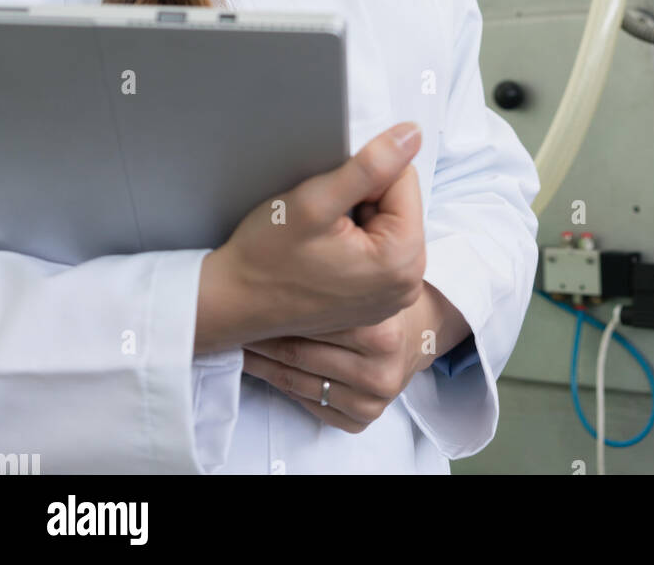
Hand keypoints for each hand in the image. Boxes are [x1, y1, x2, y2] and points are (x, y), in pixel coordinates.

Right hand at [194, 123, 425, 354]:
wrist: (232, 303)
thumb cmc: (265, 257)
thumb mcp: (314, 201)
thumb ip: (370, 165)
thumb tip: (413, 134)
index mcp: (402, 260)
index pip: (404, 179)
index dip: (362, 177)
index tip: (329, 201)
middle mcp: (408, 285)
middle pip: (399, 203)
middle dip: (362, 198)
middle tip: (321, 221)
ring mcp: (394, 297)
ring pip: (387, 221)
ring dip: (356, 217)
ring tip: (319, 237)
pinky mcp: (377, 300)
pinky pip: (378, 247)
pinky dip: (353, 238)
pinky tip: (323, 251)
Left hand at [241, 283, 470, 433]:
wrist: (418, 329)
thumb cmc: (383, 295)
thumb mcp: (366, 266)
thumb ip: (338, 261)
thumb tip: (286, 234)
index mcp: (382, 330)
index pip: (311, 321)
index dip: (273, 305)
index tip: (246, 296)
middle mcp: (380, 368)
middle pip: (298, 352)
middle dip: (262, 333)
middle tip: (235, 317)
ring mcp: (372, 398)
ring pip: (296, 379)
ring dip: (262, 359)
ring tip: (240, 339)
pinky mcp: (361, 418)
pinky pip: (306, 401)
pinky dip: (279, 381)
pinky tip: (262, 362)